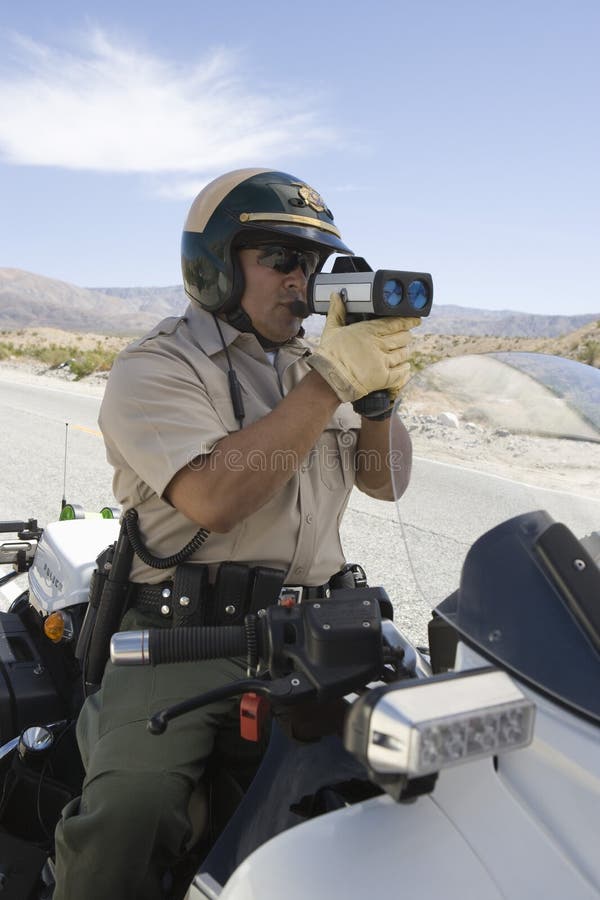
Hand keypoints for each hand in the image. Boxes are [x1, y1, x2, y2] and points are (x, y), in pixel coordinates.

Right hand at [306, 292, 420, 402]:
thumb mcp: (332, 330)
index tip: (415, 320)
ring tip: (402, 351)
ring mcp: (383, 361)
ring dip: (404, 352)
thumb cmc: (329, 354)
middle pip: (403, 337)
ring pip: (403, 353)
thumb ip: (337, 312)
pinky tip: (404, 367)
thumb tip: (336, 296)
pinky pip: (402, 371)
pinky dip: (405, 369)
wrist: (329, 378)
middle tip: (405, 336)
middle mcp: (379, 344)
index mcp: (369, 330)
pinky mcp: (384, 377)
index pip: (395, 322)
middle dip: (406, 336)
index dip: (408, 321)